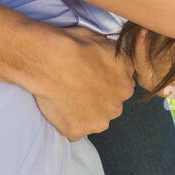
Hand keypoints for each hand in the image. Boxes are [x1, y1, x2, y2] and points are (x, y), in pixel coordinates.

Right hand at [32, 24, 135, 141]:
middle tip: (78, 88)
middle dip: (97, 100)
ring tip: (66, 97)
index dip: (105, 83)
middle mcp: (116, 106)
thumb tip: (114, 62)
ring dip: (84, 113)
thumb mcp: (105, 44)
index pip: (120, 89)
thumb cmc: (73, 45)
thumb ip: (115, 61)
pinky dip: (67, 122)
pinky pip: (74, 130)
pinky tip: (58, 106)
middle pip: (109, 107)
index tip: (91, 78)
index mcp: (126, 84)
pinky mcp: (78, 131)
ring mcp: (97, 121)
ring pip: (94, 120)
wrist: (49, 59)